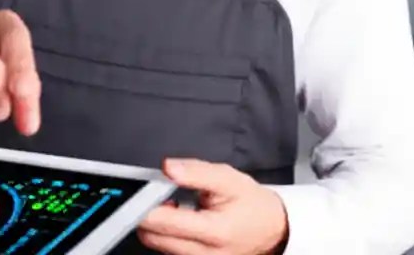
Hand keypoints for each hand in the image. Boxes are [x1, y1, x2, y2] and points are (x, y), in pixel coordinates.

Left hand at [137, 159, 288, 254]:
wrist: (273, 230)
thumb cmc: (251, 205)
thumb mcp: (228, 179)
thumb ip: (196, 172)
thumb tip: (167, 168)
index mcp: (213, 231)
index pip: (162, 222)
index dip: (144, 204)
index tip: (139, 190)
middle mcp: (204, 254)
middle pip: (151, 237)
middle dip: (147, 213)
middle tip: (160, 195)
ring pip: (156, 245)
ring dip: (155, 225)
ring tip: (175, 208)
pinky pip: (166, 250)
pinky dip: (165, 235)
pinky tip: (179, 221)